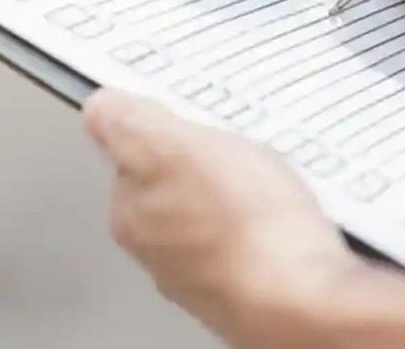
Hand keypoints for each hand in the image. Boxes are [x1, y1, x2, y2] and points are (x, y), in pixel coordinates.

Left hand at [84, 89, 360, 344]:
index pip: (133, 156)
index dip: (165, 129)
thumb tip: (100, 107)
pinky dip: (267, 222)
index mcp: (132, 214)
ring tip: (267, 182)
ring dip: (240, 193)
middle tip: (236, 148)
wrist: (304, 296)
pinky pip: (254, 237)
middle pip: (176, 186)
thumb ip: (128, 123)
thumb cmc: (244, 228)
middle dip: (205, 162)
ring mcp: (206, 270)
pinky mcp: (250, 281)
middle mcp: (161, 251)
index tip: (191, 117)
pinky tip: (285, 216)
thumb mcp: (173, 148)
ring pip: (216, 213)